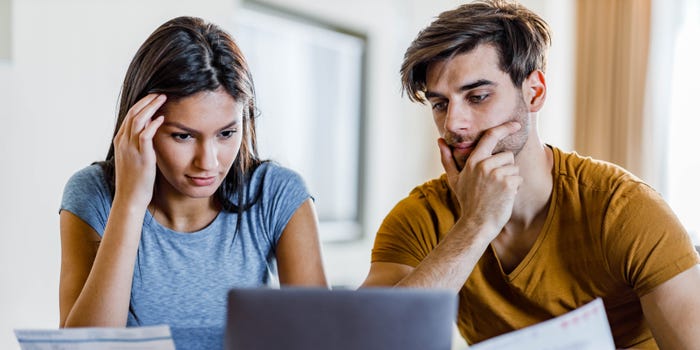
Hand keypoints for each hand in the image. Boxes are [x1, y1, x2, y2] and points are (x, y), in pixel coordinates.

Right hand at [112, 94, 165, 207]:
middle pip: (133, 113)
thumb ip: (140, 146)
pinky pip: (145, 135)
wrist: (130, 198)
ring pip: (138, 119)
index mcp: (121, 141)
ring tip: (163, 99)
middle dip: (147, 100)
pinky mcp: (140, 156)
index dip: (142, 104)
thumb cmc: (135, 181)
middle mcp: (123, 141)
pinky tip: (162, 118)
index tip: (154, 96)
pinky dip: (153, 124)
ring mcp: (130, 148)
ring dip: (151, 107)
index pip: (130, 115)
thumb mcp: (134, 159)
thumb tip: (151, 136)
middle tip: (161, 92)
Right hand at [438, 122, 522, 238]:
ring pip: (514, 168)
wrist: (476, 223)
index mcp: (473, 161)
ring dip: (511, 179)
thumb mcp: (454, 179)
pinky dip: (515, 188)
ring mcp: (496, 174)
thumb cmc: (467, 201)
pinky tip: (504, 197)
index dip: (504, 128)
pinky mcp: (507, 184)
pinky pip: (519, 179)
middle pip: (507, 155)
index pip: (490, 137)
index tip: (516, 124)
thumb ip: (447, 158)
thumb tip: (440, 141)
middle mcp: (485, 164)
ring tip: (498, 191)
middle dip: (506, 167)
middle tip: (494, 184)